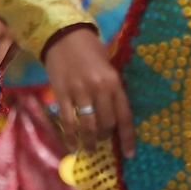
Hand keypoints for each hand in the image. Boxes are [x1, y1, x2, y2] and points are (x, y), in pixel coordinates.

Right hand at [43, 26, 134, 156]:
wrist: (63, 35)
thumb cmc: (88, 50)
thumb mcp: (107, 68)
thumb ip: (111, 89)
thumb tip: (113, 115)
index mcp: (114, 83)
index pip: (124, 116)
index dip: (127, 138)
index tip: (128, 154)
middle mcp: (99, 89)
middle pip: (106, 123)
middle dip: (105, 137)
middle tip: (101, 142)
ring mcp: (80, 92)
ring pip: (88, 125)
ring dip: (89, 141)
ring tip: (88, 149)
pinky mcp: (62, 92)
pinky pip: (68, 120)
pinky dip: (70, 136)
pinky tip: (71, 146)